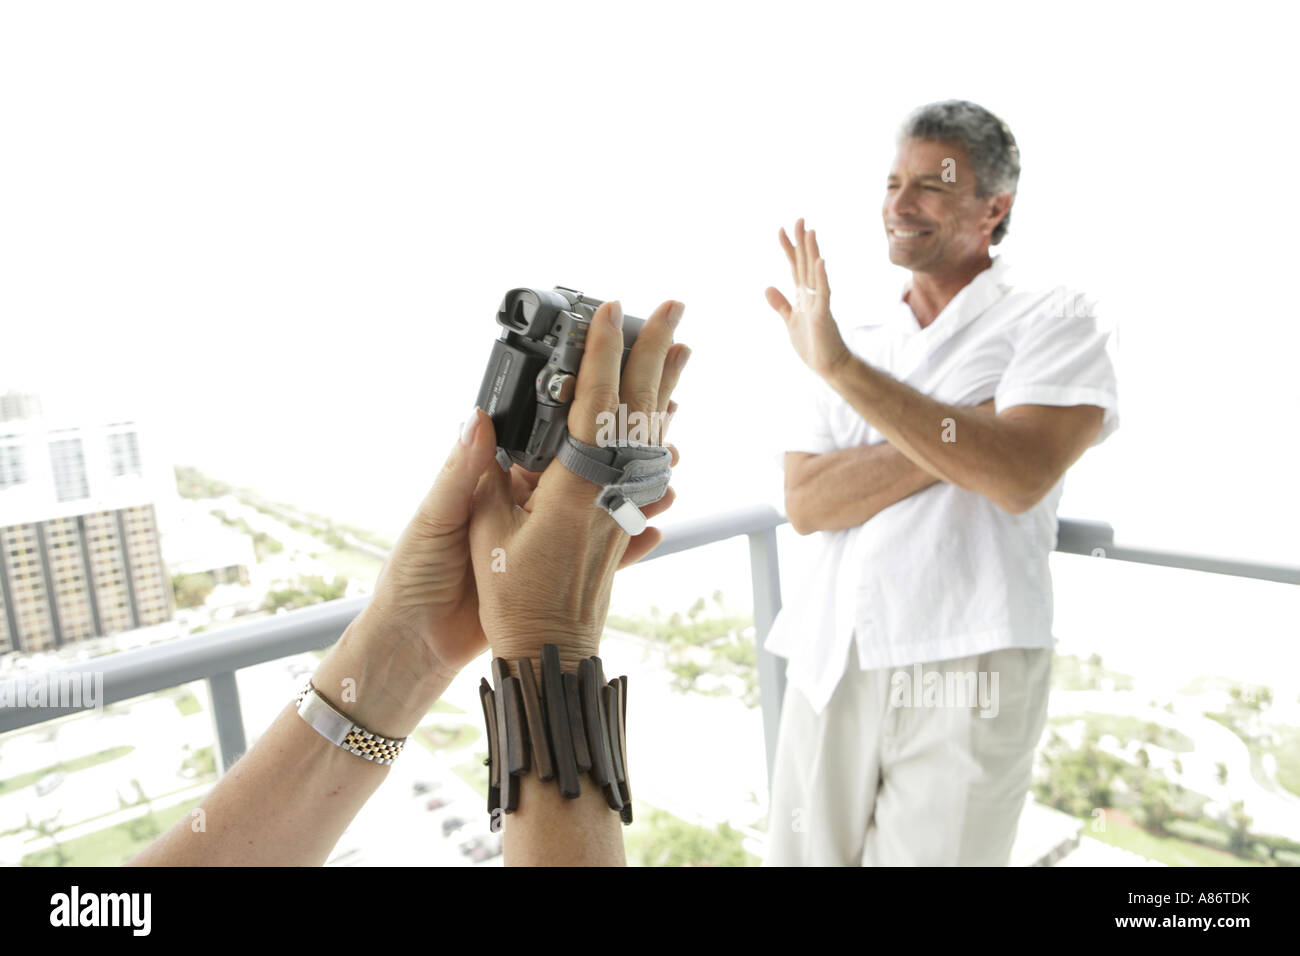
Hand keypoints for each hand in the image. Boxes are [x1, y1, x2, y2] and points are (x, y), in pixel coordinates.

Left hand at [358, 389, 682, 684]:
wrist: (418, 642)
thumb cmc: (415, 574)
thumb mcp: (437, 518)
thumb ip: (461, 472)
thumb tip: (478, 418)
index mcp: (492, 483)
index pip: (542, 442)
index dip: (576, 423)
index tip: (610, 403)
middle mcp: (522, 504)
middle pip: (579, 471)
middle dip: (617, 454)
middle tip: (658, 433)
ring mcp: (541, 538)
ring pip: (595, 508)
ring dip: (629, 493)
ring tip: (666, 476)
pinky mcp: (551, 573)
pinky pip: (598, 553)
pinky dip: (628, 542)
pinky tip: (653, 528)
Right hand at [468, 298, 688, 669]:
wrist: (550, 653)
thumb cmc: (510, 599)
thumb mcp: (484, 532)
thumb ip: (483, 474)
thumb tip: (480, 423)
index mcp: (575, 487)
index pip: (596, 404)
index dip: (605, 352)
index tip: (613, 311)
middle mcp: (611, 492)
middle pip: (641, 408)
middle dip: (657, 352)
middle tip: (675, 308)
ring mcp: (624, 509)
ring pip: (655, 435)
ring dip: (667, 389)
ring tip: (683, 351)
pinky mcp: (626, 526)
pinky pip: (651, 471)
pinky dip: (660, 440)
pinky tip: (670, 429)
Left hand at [765, 217, 851, 377]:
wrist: (829, 366)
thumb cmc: (813, 344)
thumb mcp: (791, 321)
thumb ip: (781, 304)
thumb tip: (767, 287)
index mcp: (803, 295)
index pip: (795, 266)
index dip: (788, 249)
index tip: (781, 230)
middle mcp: (813, 294)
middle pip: (806, 263)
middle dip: (802, 242)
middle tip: (799, 219)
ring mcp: (819, 303)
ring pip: (815, 273)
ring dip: (812, 253)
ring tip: (810, 232)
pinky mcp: (824, 314)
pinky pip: (824, 293)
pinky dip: (822, 277)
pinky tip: (820, 262)